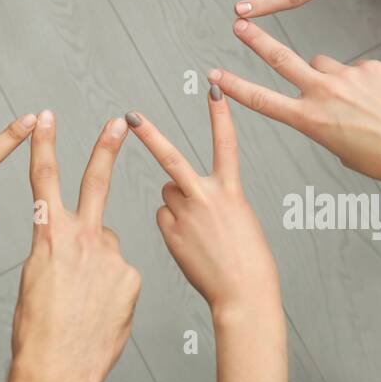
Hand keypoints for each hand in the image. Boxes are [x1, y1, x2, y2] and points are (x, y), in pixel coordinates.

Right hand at [8, 112, 140, 381]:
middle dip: (107, 148)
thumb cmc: (38, 331)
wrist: (58, 368)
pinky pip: (122, 274)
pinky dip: (112, 288)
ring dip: (98, 263)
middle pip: (95, 182)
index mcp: (49, 235)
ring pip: (107, 246)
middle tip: (120, 123)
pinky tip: (100, 309)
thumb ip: (56, 250)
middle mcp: (82, 238)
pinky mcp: (132, 277)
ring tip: (83, 298)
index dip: (44, 145)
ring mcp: (110, 256)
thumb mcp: (34, 278)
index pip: (44, 178)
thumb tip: (77, 243)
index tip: (46, 120)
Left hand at [125, 100, 278, 319]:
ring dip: (176, 201)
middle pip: (171, 159)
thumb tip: (183, 193)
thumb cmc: (248, 260)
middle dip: (150, 135)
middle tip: (131, 116)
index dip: (220, 114)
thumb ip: (213, 199)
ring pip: (168, 192)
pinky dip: (172, 224)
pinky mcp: (171, 233)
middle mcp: (206, 198)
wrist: (243, 294)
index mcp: (231, 191)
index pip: (226, 143)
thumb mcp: (240, 219)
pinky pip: (164, 217)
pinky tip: (188, 242)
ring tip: (198, 228)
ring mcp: (185, 215)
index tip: (213, 88)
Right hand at [215, 19, 380, 183]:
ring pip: (323, 64)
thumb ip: (322, 121)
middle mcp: (322, 93)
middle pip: (280, 59)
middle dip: (257, 40)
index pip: (262, 100)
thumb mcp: (339, 148)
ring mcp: (346, 76)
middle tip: (239, 23)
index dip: (235, 87)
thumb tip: (322, 101)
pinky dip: (361, 80)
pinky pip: (355, 68)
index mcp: (309, 120)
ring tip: (353, 99)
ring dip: (328, 76)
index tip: (216, 75)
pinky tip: (378, 98)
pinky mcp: (369, 65)